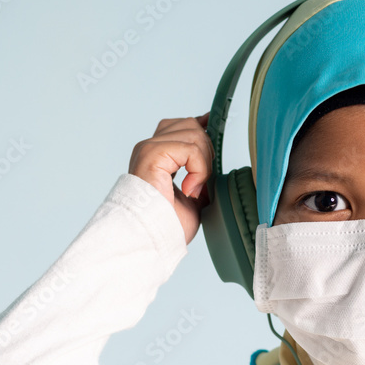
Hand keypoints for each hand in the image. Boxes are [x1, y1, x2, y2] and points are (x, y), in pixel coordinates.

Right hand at [129, 113, 212, 244]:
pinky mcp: (152, 154)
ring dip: (203, 164)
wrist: (151, 240)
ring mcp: (149, 149)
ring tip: (193, 189)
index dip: (202, 127)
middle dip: (206, 150)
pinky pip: (190, 148)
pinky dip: (198, 170)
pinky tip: (190, 190)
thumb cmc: (168, 224)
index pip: (182, 126)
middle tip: (201, 181)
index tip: (215, 130)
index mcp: (157, 155)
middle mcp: (150, 148)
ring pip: (194, 133)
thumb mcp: (193, 194)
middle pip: (190, 125)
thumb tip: (213, 165)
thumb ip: (200, 175)